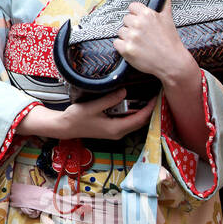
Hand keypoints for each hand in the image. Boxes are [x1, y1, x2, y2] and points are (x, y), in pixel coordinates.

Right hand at [19, 90, 155, 140]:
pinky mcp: (112, 128)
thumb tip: (124, 91)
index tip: (157, 96)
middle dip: (150, 109)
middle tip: (157, 94)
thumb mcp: (93, 106)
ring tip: (149, 96)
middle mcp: (118, 132)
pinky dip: (134, 112)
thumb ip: (109, 99)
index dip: (150, 108)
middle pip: (141, 122)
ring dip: (143, 110)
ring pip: (135, 122)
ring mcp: (115, 131)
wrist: (65, 127)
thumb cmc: (76, 118)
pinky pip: (128, 120)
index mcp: (116, 129)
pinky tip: (135, 102)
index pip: (140, 119)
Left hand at [112, 0, 197, 84]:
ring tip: (141, 43)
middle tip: (143, 35)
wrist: (172, 62)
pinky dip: (123, 47)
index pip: (132, 7)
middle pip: (125, 20)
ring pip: (121, 31)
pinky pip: (117, 43)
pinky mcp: (126, 49)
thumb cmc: (170, 42)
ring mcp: (131, 37)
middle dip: (133, 27)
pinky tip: (135, 49)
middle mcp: (138, 24)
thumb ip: (165, 2)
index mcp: (147, 15)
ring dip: (128, 37)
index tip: (141, 21)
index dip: (136, 15)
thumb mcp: (168, 19)